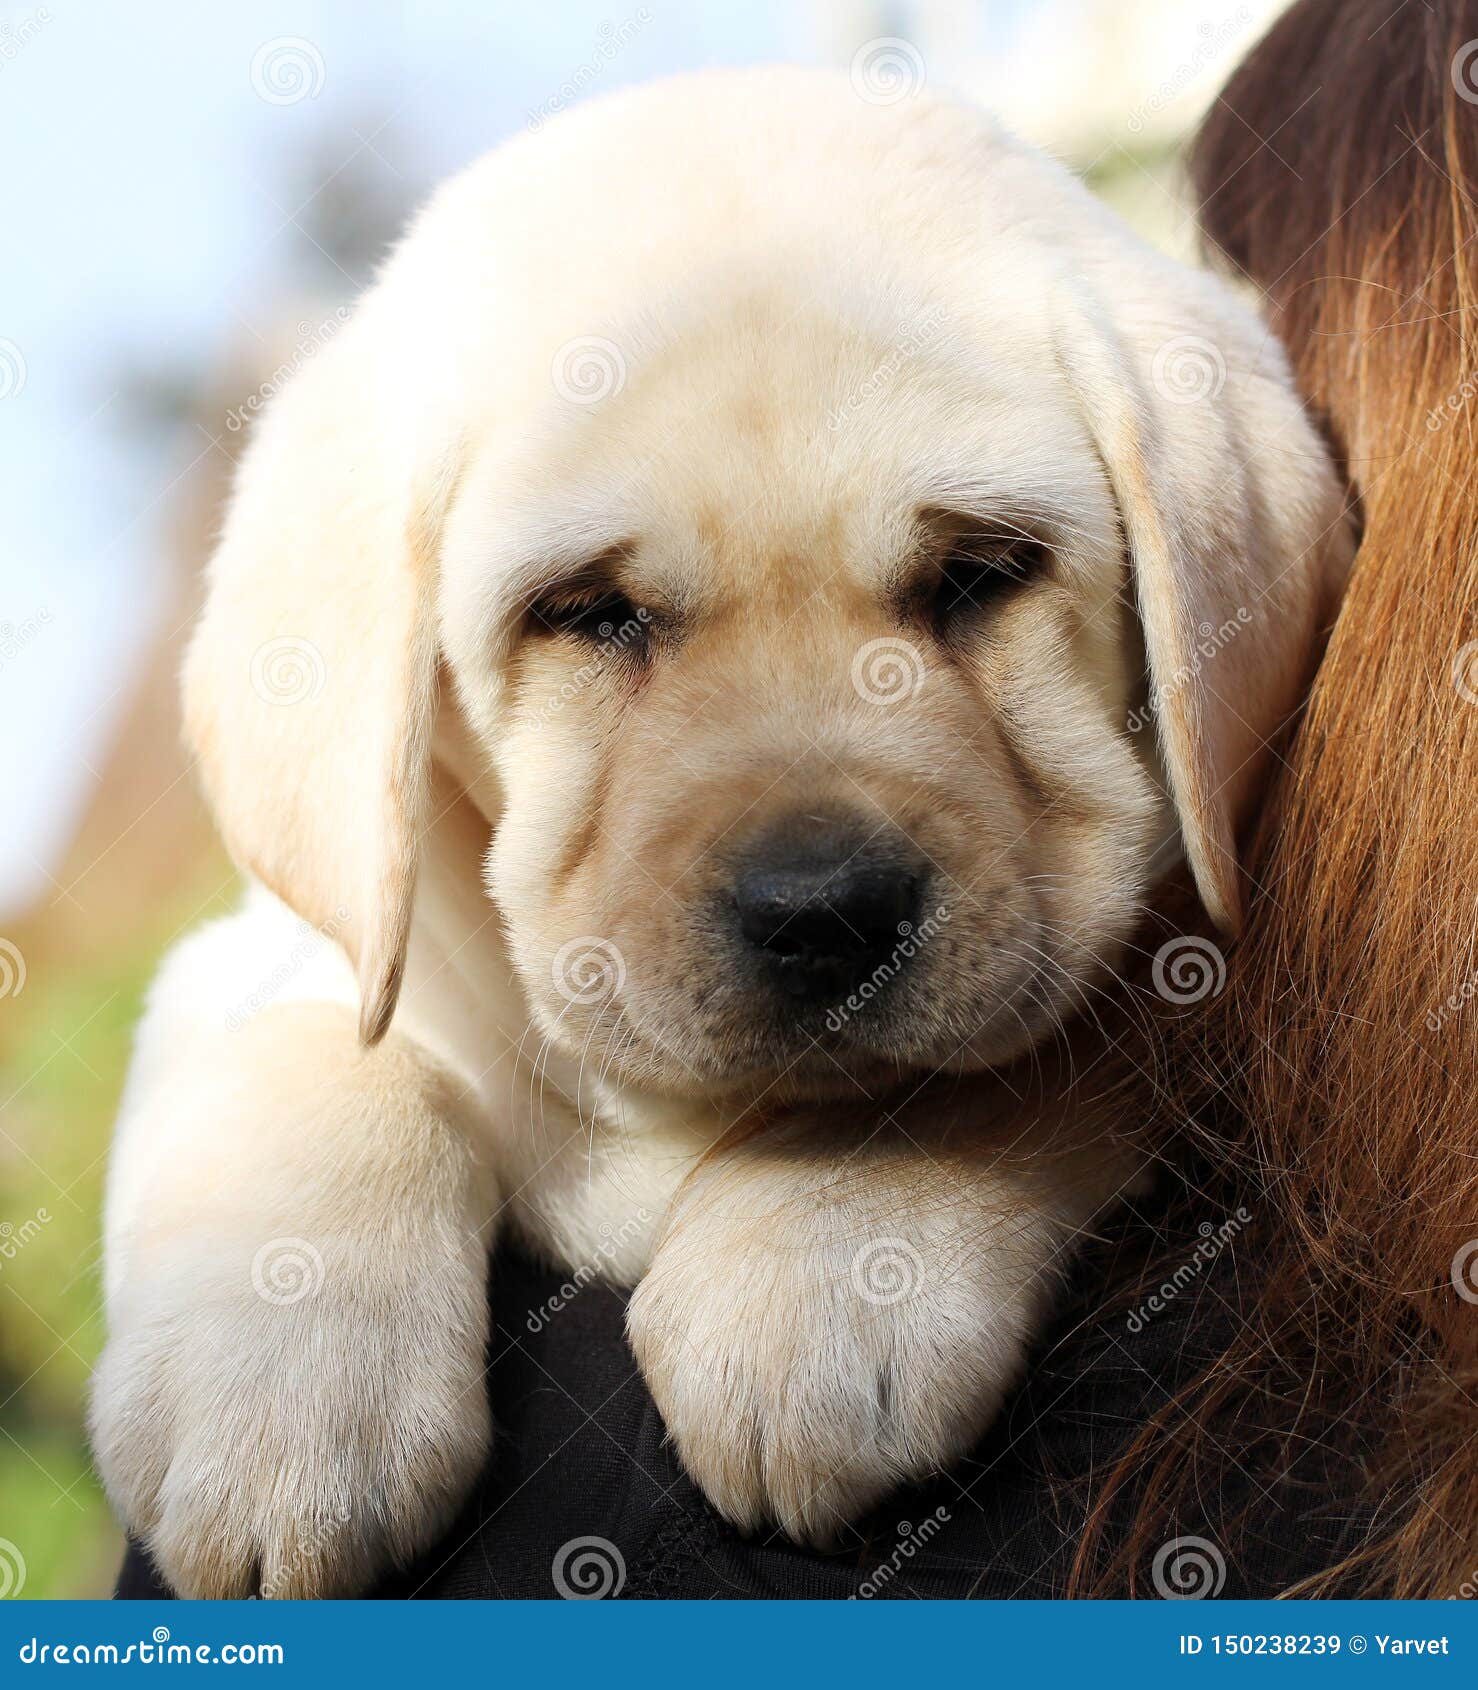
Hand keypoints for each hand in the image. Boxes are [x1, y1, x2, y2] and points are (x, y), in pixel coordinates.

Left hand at [626, 1130, 1093, 1543]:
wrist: (952, 1112)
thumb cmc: (830, 1173)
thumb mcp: (712, 1225)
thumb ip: (696, 1329)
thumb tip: (702, 1433)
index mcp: (670, 1319)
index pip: (703, 1455)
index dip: (757, 1440)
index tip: (796, 1391)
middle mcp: (734, 1355)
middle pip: (753, 1496)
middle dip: (800, 1473)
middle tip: (850, 1401)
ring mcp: (832, 1371)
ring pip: (826, 1502)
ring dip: (864, 1462)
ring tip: (888, 1371)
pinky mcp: (928, 1376)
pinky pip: (916, 1460)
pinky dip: (930, 1429)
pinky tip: (930, 1354)